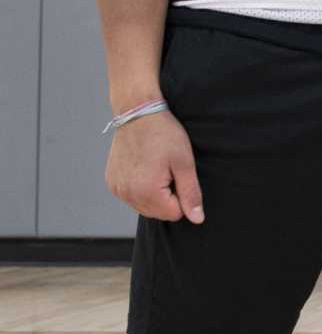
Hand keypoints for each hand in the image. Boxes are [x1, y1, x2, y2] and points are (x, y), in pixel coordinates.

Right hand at [105, 108, 203, 223]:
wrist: (137, 113)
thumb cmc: (165, 135)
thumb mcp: (184, 163)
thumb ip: (191, 194)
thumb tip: (197, 219)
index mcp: (146, 191)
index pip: (174, 214)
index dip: (182, 196)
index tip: (178, 174)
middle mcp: (127, 194)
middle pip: (158, 213)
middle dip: (168, 196)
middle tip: (168, 170)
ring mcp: (116, 189)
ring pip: (144, 206)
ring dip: (155, 193)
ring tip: (156, 167)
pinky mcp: (111, 182)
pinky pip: (131, 196)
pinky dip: (141, 188)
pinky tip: (145, 168)